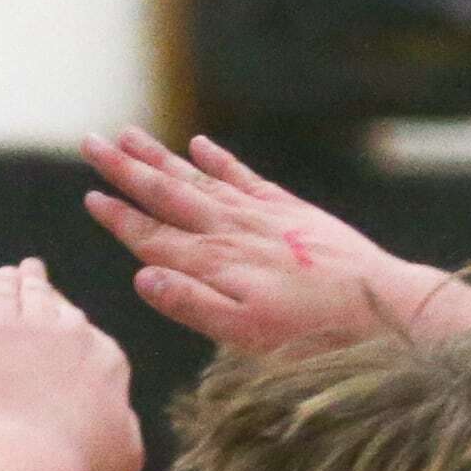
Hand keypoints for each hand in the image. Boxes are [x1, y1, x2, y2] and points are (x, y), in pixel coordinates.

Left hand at [0, 259, 144, 470]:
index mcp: (111, 360)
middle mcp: (77, 333)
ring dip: (32, 278)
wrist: (30, 458)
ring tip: (28, 270)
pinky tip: (4, 276)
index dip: (83, 341)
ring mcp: (35, 326)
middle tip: (49, 293)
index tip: (75, 344)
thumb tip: (121, 417)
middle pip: (67, 310)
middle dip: (58, 303)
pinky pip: (1, 294)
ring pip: (36, 292)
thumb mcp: (127, 453)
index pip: (97, 340)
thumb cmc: (80, 463)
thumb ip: (127, 426)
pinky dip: (3, 282)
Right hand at [81, 128, 434, 353]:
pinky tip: (197, 144)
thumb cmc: (312, 335)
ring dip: (161, 156)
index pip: (153, 237)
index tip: (90, 196)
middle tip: (91, 142)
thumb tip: (143, 277)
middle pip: (168, 194)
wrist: (380, 306)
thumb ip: (192, 305)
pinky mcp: (289, 210)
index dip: (119, 217)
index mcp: (214, 266)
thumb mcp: (246, 336)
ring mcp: (260, 216)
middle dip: (127, 170)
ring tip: (129, 134)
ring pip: (198, 179)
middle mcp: (231, 232)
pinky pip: (243, 176)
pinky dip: (217, 160)